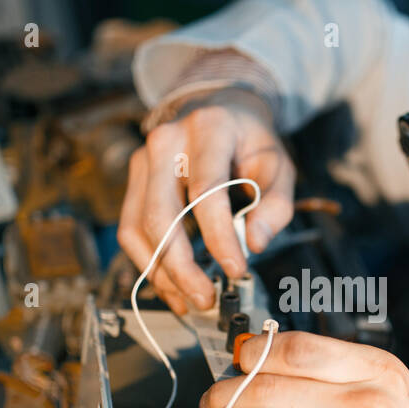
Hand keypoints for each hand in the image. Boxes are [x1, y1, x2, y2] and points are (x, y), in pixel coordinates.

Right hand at [117, 87, 295, 314]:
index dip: (219, 236)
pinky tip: (172, 286)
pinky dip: (149, 264)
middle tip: (206, 298)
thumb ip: (275, 205)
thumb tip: (254, 244)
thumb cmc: (250, 141)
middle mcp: (166, 141)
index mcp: (209, 128)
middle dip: (181, 266)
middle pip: (160, 214)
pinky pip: (130, 230)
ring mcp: (143, 160)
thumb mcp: (278, 165)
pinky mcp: (133, 180)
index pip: (207, 190)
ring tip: (190, 299)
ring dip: (161, 272)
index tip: (236, 269)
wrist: (217, 108)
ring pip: (137, 227)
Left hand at [200, 332, 408, 407]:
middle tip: (212, 403)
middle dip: (227, 396)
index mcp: (384, 375)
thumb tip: (268, 366)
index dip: (256, 354)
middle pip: (271, 388)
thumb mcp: (398, 403)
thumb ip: (344, 380)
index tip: (238, 361)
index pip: (301, 350)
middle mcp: (371, 406)